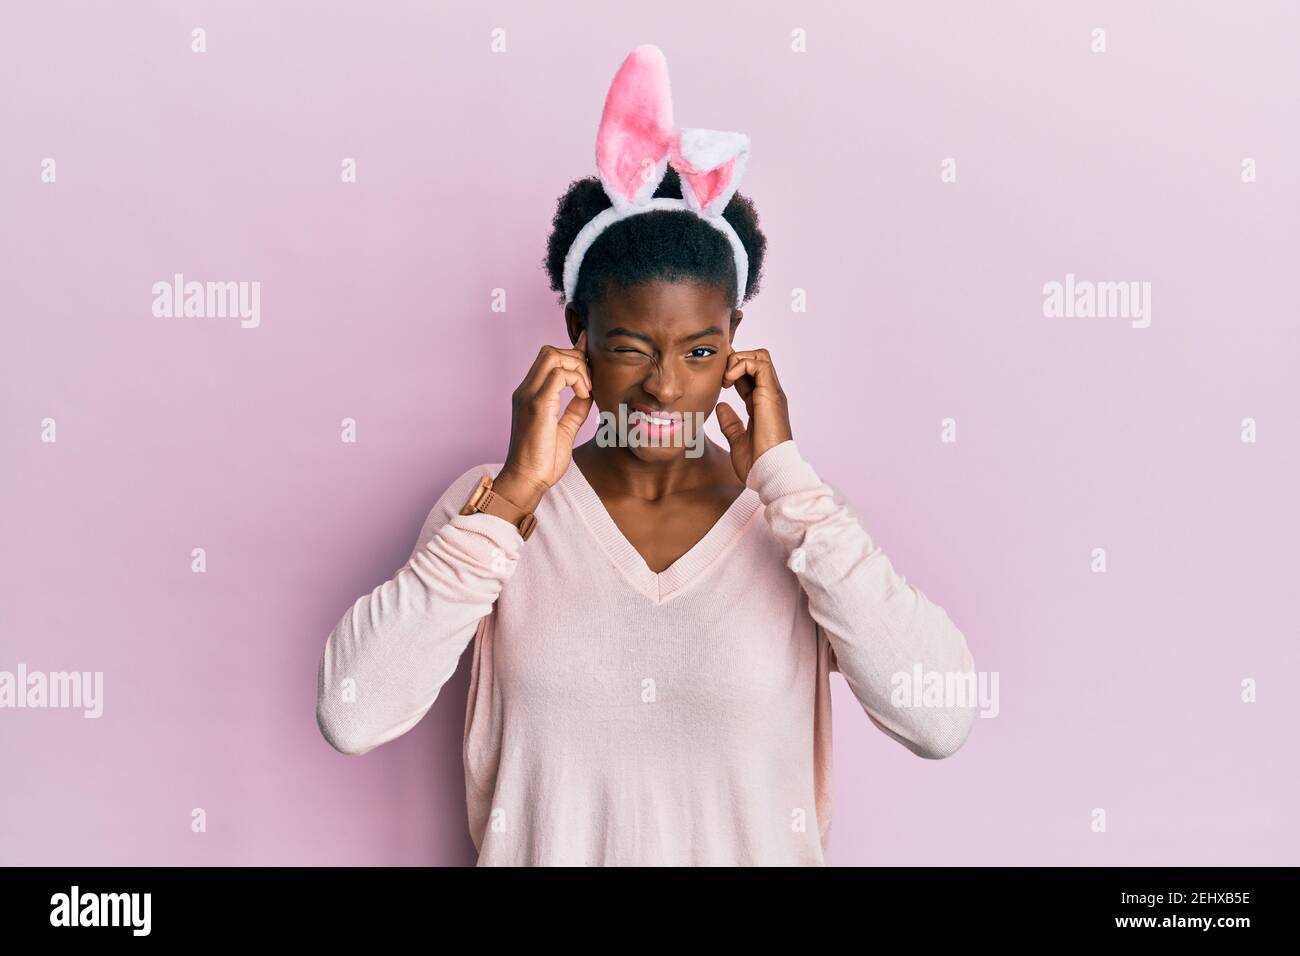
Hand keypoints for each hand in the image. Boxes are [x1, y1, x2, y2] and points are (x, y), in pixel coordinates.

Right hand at [494, 330, 592, 510]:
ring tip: (587, 391)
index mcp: (530, 395)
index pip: (549, 360)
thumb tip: (590, 394)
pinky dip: (576, 380)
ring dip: (577, 368)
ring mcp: (528, 395)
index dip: (573, 353)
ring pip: (553, 356)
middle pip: (550, 351)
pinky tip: (585, 395)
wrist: (527, 481)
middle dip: (576, 358)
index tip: (591, 354)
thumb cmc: (543, 461)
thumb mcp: (566, 429)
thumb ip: (576, 409)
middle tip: (591, 383)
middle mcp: (526, 390)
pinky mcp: (536, 404)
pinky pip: (558, 375)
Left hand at [715, 347, 792, 482]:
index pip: (749, 374)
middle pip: (757, 359)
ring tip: (725, 380)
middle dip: (735, 359)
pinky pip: (759, 364)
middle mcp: (769, 395)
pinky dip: (741, 365)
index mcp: (762, 404)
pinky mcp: (771, 394)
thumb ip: (730, 423)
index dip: (732, 370)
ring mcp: (772, 393)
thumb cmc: (756, 462)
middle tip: (719, 377)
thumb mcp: (737, 440)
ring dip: (738, 361)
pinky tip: (728, 382)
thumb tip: (721, 407)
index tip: (716, 379)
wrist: (768, 472)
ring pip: (760, 356)